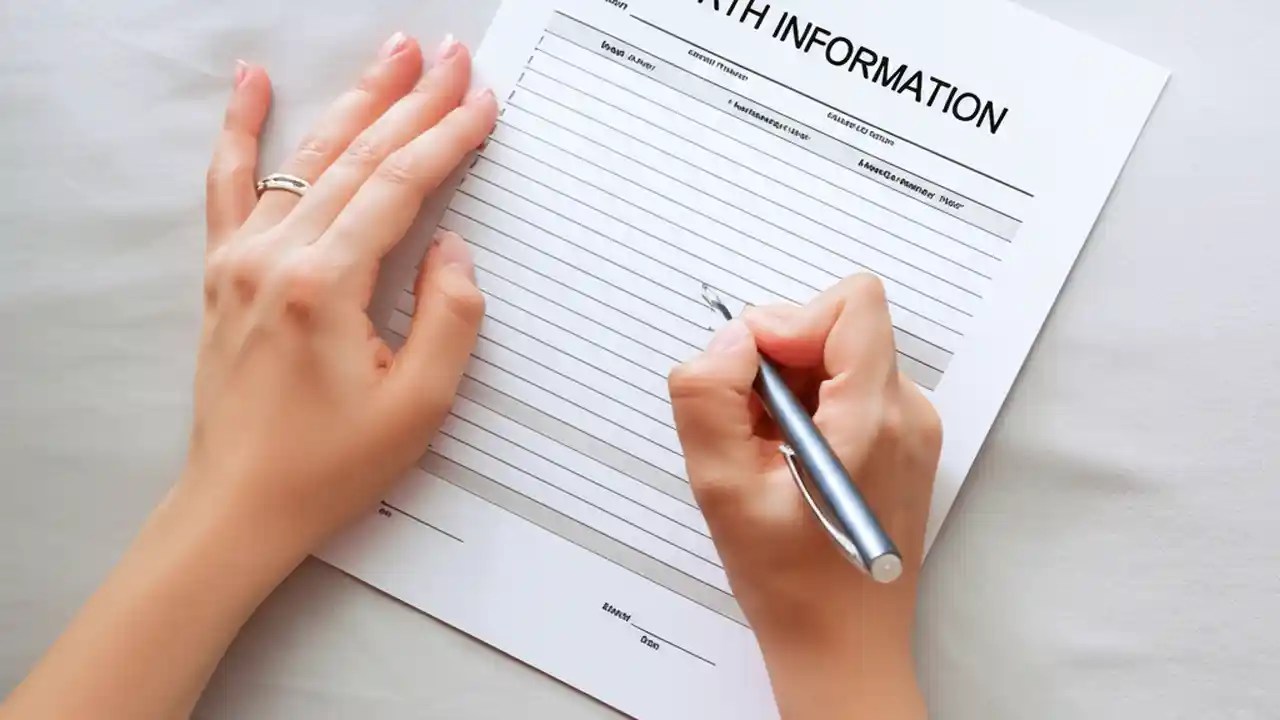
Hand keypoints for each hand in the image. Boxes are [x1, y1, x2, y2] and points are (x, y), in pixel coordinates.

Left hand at [2, 36, 498, 719]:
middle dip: (412, 103)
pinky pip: (231, 185)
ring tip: (393, 56)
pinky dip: (241, 131)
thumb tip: (452, 247)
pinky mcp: (224, 273)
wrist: (241, 505)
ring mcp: (242, 260)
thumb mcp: (419, 406)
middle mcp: (276, 258)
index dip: (446, 140)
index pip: (398, 188)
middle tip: (452, 59)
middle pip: (356, 157)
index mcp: (325, 286)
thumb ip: (449, 317)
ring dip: (355, 103)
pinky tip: (252, 86)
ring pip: (307, 158)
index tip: (481, 103)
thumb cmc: (329, 466)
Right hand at [669, 275, 940, 719]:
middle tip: (751, 428)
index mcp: (875, 417)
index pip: (853, 302)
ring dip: (790, 389)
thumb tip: (731, 338)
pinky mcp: (900, 443)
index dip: (789, 321)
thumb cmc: (791, 585)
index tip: (753, 375)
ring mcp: (909, 429)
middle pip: (840, 327)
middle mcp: (906, 413)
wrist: (842, 647)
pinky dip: (808, 410)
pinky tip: (789, 464)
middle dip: (780, 361)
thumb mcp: (723, 489)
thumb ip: (710, 397)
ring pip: (838, 358)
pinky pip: (848, 390)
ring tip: (769, 455)